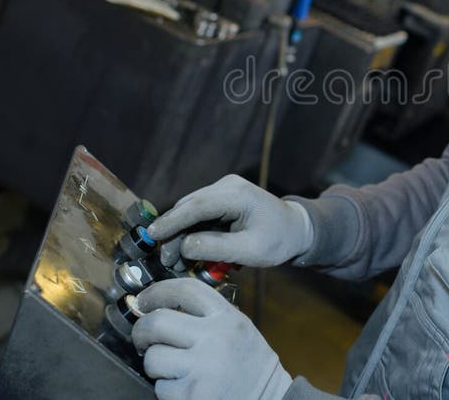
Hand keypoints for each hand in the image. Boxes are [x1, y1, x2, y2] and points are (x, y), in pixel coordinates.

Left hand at [132, 278, 292, 399]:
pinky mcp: (191, 395)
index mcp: (228, 319)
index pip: (186, 290)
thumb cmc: (251, 367)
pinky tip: (184, 388)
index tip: (145, 299)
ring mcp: (202, 368)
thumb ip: (208, 316)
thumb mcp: (239, 329)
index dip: (157, 291)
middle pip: (157, 321)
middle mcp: (215, 339)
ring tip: (173, 370)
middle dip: (141, 331)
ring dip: (156, 366)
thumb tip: (164, 307)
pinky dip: (167, 390)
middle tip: (143, 339)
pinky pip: (161, 387)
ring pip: (153, 357)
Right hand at [147, 175, 312, 266]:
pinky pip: (199, 215)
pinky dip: (191, 232)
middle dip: (173, 234)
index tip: (152, 237)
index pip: (197, 206)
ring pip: (191, 211)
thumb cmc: (279, 240)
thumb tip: (184, 246)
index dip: (172, 221)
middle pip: (190, 208)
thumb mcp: (251, 250)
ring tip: (174, 262)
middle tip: (166, 261)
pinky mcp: (222, 199)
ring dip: (180, 235)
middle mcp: (228, 186)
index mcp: (238, 195)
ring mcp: (224, 190)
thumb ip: (217, 247)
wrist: (296, 230)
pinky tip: (186, 252)